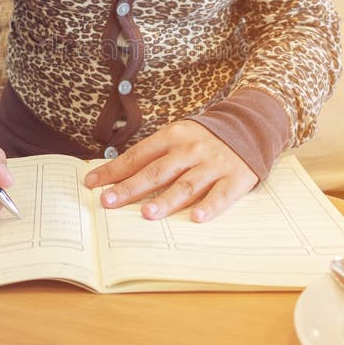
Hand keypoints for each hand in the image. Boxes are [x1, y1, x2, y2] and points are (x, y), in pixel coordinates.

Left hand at [84, 121, 258, 221]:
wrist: (251, 126)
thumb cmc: (204, 138)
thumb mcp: (178, 136)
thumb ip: (153, 154)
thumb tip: (116, 175)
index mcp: (173, 136)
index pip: (138, 155)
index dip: (115, 170)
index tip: (92, 184)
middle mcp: (191, 149)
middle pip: (157, 171)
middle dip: (131, 187)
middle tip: (109, 201)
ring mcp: (213, 164)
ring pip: (186, 184)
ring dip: (166, 199)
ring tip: (147, 213)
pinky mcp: (235, 178)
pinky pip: (221, 195)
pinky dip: (209, 206)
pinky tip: (196, 217)